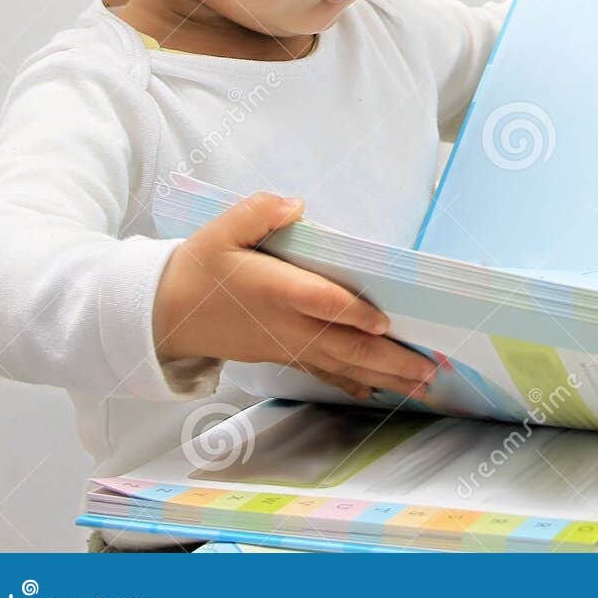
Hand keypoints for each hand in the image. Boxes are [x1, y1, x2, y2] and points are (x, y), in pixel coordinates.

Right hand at [151, 192, 435, 401]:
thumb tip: (295, 205)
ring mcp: (288, 345)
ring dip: (385, 376)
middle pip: (345, 345)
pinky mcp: (285, 355)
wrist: (165, 314)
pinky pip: (325, 372)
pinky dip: (353, 383)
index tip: (385, 323)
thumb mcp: (222, 229)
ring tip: (422, 385)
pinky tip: (379, 392)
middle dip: (391, 360)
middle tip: (431, 369)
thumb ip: (258, 212)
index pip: (320, 302)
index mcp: (274, 289)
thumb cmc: (201, 266)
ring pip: (343, 365)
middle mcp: (287, 324)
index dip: (353, 313)